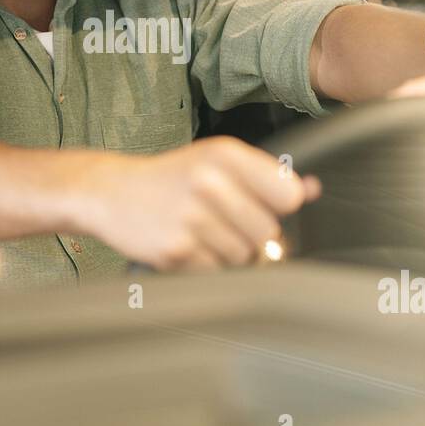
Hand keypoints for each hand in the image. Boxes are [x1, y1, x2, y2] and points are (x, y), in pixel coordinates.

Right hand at [81, 136, 320, 270]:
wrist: (112, 193)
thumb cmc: (172, 178)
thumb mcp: (216, 161)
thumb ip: (265, 175)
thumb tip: (312, 189)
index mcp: (224, 154)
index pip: (287, 195)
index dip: (280, 206)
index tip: (263, 204)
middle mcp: (208, 182)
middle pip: (267, 232)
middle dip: (251, 233)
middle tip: (224, 220)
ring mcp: (191, 218)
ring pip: (244, 256)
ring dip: (228, 252)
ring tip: (202, 231)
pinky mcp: (176, 250)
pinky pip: (216, 270)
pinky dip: (206, 265)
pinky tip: (187, 244)